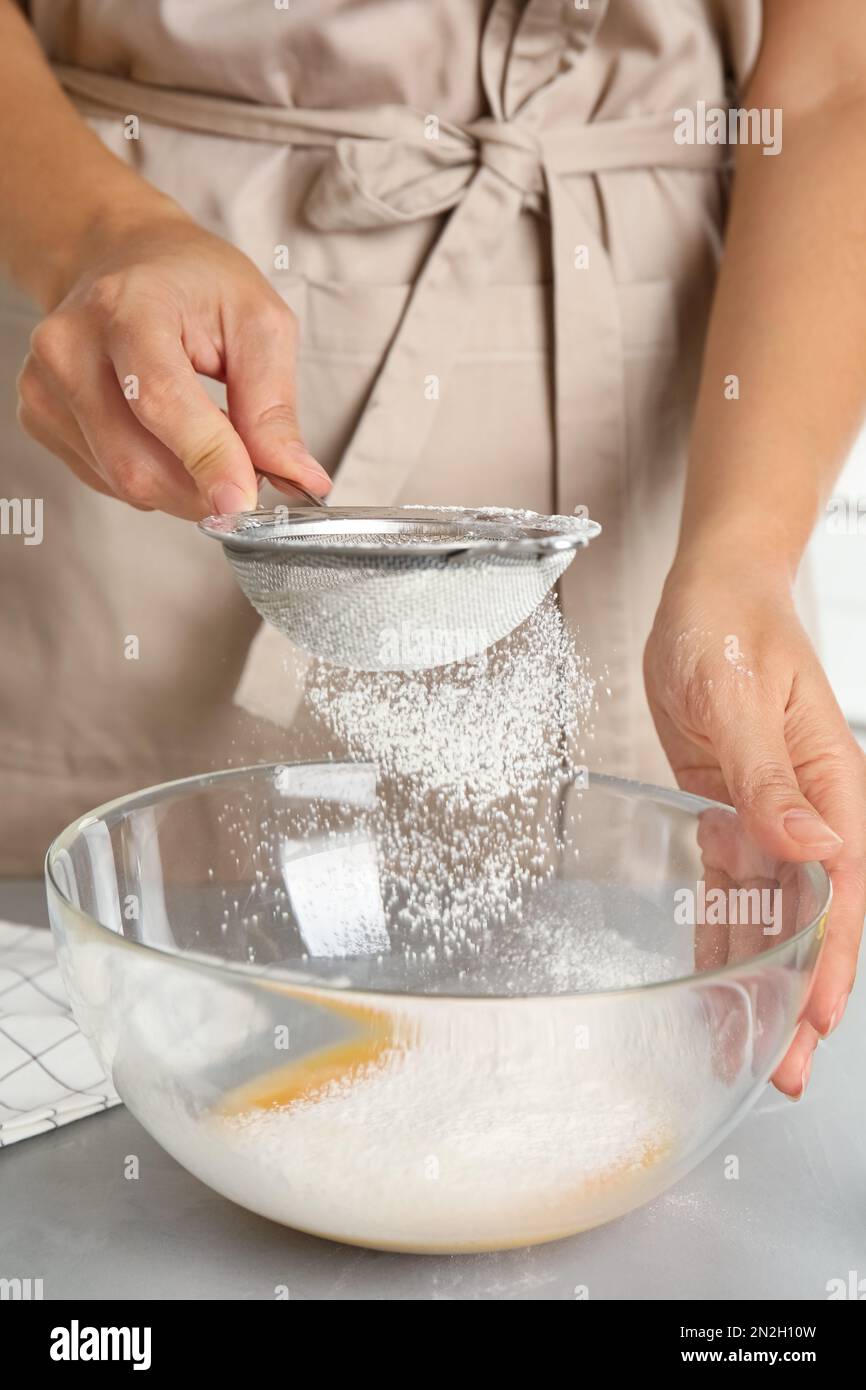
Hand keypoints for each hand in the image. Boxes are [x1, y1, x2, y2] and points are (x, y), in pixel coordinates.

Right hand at [16, 201, 330, 518]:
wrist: (124, 260)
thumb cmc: (193, 284)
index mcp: (128, 307)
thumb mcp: (258, 322)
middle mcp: (71, 346)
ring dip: (183, 487)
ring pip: (123, 482)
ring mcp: (45, 385)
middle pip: (135, 461)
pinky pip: (107, 482)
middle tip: (246, 475)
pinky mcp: (40, 417)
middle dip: (203, 488)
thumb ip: (275, 406)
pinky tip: (165, 438)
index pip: (161, 400)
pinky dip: (153, 479)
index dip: (206, 459)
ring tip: (206, 440)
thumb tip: (300, 478)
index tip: (244, 502)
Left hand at [644, 557, 865, 1097]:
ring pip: (773, 916)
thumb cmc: (733, 627)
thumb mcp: (741, 697)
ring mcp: (770, 819)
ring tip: (748, 1050)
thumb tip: (816, 848)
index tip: (812, 1013)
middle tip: (783, 1069)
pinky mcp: (730, 815)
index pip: (843, 888)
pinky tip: (717, 980)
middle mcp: (809, 813)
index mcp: (831, 785)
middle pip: (816, 920)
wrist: (710, 594)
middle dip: (803, 995)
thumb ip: (771, 778)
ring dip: (762, 981)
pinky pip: (731, 889)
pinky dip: (724, 936)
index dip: (831, 957)